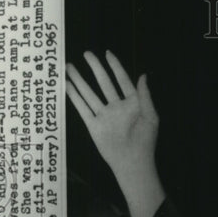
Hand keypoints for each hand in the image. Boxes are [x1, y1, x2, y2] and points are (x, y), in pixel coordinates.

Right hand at [66, 50, 164, 216]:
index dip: (116, 66)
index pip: (122, 80)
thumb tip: (143, 75)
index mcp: (132, 104)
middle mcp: (116, 107)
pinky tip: (67, 86)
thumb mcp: (150, 116)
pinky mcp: (94, 126)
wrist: (133, 163)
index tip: (107, 53)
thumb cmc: (146, 141)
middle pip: (103, 83)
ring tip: (69, 66)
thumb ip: (145, 96)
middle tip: (86, 53)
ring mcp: (104, 116)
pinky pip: (82, 108)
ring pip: (90, 93)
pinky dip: (74, 97)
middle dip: (95, 68)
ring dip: (80, 80)